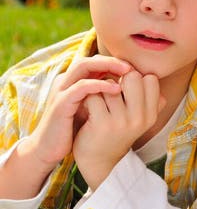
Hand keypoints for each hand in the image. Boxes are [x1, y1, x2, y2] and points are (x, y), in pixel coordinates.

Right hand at [16, 54, 129, 180]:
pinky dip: (98, 85)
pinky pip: (80, 87)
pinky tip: (116, 89)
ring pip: (83, 66)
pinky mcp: (60, 104)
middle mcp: (66, 81)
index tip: (135, 69)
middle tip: (133, 66)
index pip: (95, 62)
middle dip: (113, 59)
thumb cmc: (73, 130)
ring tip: (127, 71)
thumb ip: (105, 100)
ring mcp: (62, 90)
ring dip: (107, 65)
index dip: (115, 63)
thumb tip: (133, 95)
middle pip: (90, 59)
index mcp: (74, 82)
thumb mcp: (92, 111)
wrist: (48, 149)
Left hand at [73, 69, 163, 189]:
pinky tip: (88, 109)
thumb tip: (150, 76)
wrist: (99, 161)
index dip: (136, 79)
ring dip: (100, 89)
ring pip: (109, 84)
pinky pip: (94, 95)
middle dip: (119, 79)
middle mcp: (140, 117)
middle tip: (111, 93)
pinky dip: (88, 98)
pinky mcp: (101, 123)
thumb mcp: (139, 119)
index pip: (150, 79)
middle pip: (132, 76)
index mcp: (151, 115)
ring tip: (98, 102)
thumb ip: (148, 99)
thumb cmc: (118, 132)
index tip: (126, 90)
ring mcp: (121, 121)